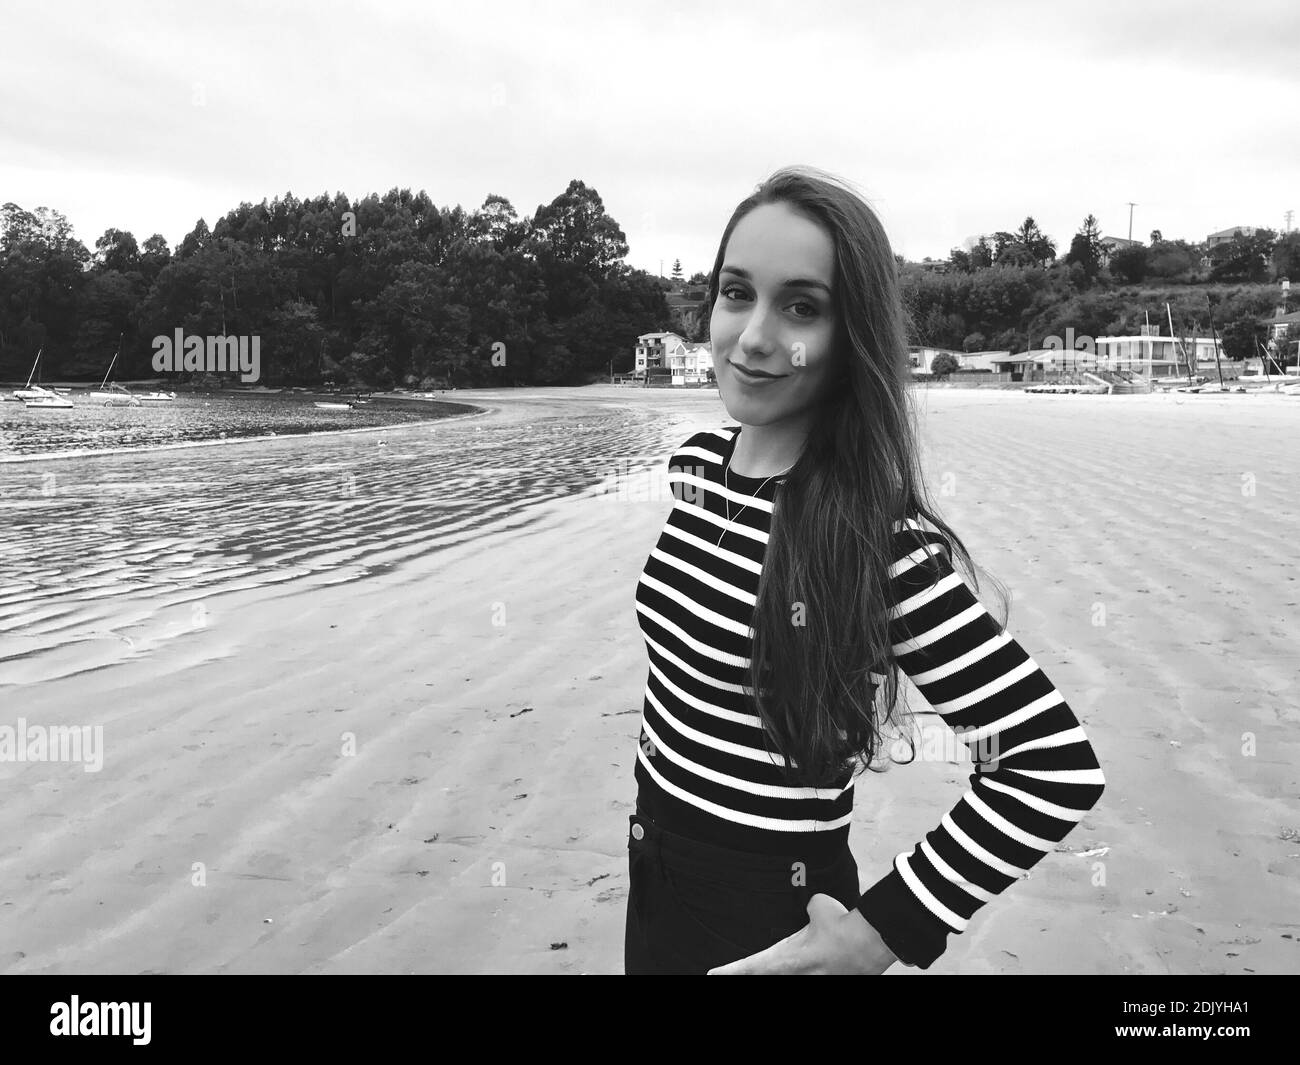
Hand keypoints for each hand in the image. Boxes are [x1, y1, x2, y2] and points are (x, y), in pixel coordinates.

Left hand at [707, 893, 898, 973]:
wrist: (871, 942)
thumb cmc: (842, 925)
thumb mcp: (818, 905)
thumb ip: (810, 908)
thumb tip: (814, 909)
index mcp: (788, 959)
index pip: (751, 966)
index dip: (730, 971)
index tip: (712, 974)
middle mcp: (799, 975)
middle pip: (767, 977)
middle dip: (748, 975)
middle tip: (728, 975)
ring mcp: (815, 980)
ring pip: (789, 979)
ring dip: (778, 971)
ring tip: (762, 969)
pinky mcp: (831, 980)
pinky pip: (812, 976)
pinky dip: (804, 971)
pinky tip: (811, 962)